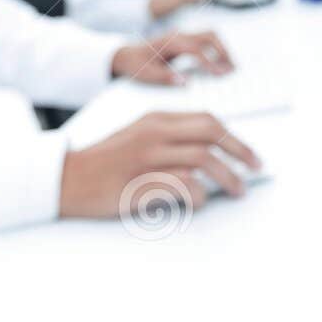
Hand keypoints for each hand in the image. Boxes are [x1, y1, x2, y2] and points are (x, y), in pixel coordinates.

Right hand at [58, 111, 260, 217]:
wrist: (67, 179)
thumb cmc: (104, 163)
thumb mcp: (137, 138)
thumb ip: (169, 139)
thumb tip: (210, 156)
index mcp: (156, 119)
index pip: (207, 119)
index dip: (233, 137)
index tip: (248, 155)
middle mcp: (155, 133)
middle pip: (211, 132)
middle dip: (240, 151)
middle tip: (254, 168)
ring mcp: (148, 156)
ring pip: (203, 158)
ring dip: (227, 176)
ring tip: (237, 191)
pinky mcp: (141, 181)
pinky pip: (183, 184)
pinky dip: (200, 194)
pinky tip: (202, 201)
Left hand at [111, 30, 234, 84]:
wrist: (126, 54)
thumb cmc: (136, 65)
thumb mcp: (146, 74)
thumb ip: (165, 77)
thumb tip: (185, 82)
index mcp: (171, 43)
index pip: (196, 50)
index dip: (210, 62)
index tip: (220, 75)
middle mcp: (179, 35)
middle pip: (209, 36)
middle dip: (224, 51)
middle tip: (233, 69)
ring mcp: (183, 36)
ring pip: (210, 35)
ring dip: (223, 49)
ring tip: (231, 67)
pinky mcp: (185, 40)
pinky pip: (205, 41)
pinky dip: (216, 50)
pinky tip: (221, 64)